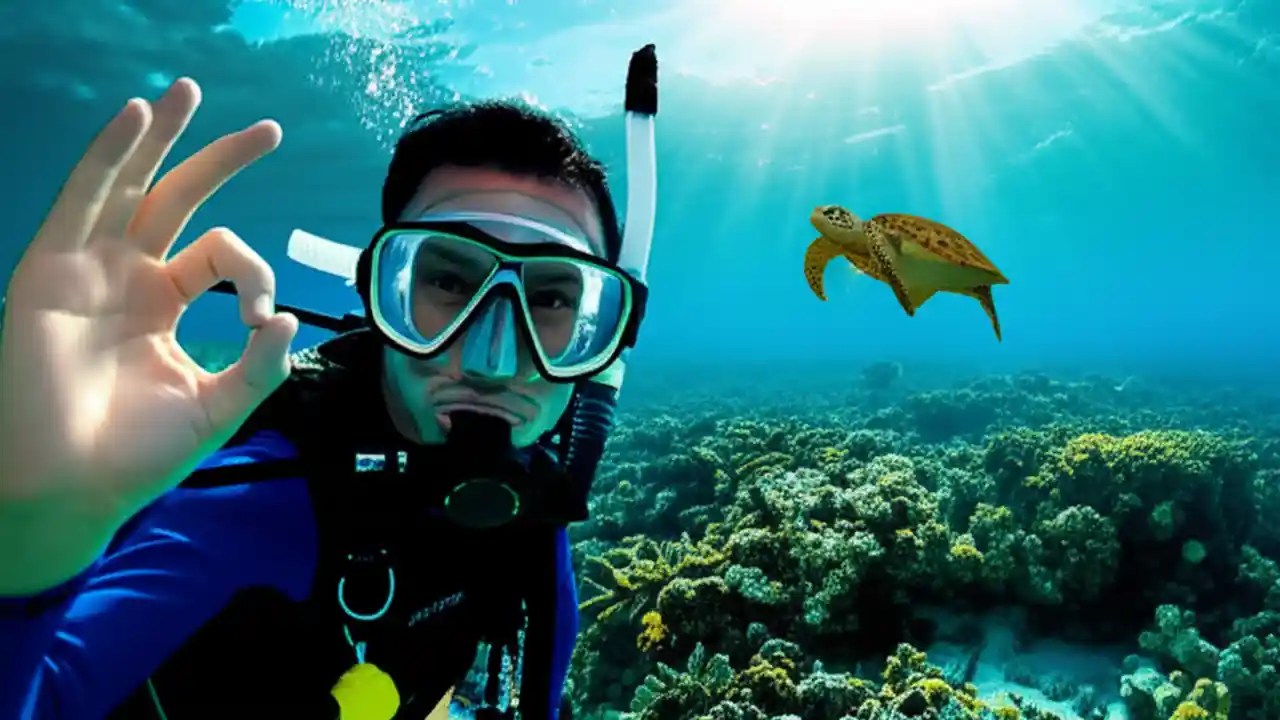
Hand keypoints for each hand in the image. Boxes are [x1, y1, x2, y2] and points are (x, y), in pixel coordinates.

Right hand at [0, 78, 296, 588]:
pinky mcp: (51, 269)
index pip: (222, 256)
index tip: (260, 319)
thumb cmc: (137, 453)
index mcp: (165, 304)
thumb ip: (259, 365)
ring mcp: (89, 269)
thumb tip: (292, 318)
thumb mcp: (218, 406)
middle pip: (176, 199)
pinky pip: (81, 199)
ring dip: (157, 136)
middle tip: (270, 130)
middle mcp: (129, 277)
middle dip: (220, 160)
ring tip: (187, 91)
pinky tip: (135, 115)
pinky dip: (107, 155)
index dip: (254, 273)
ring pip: (127, 185)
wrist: (72, 486)